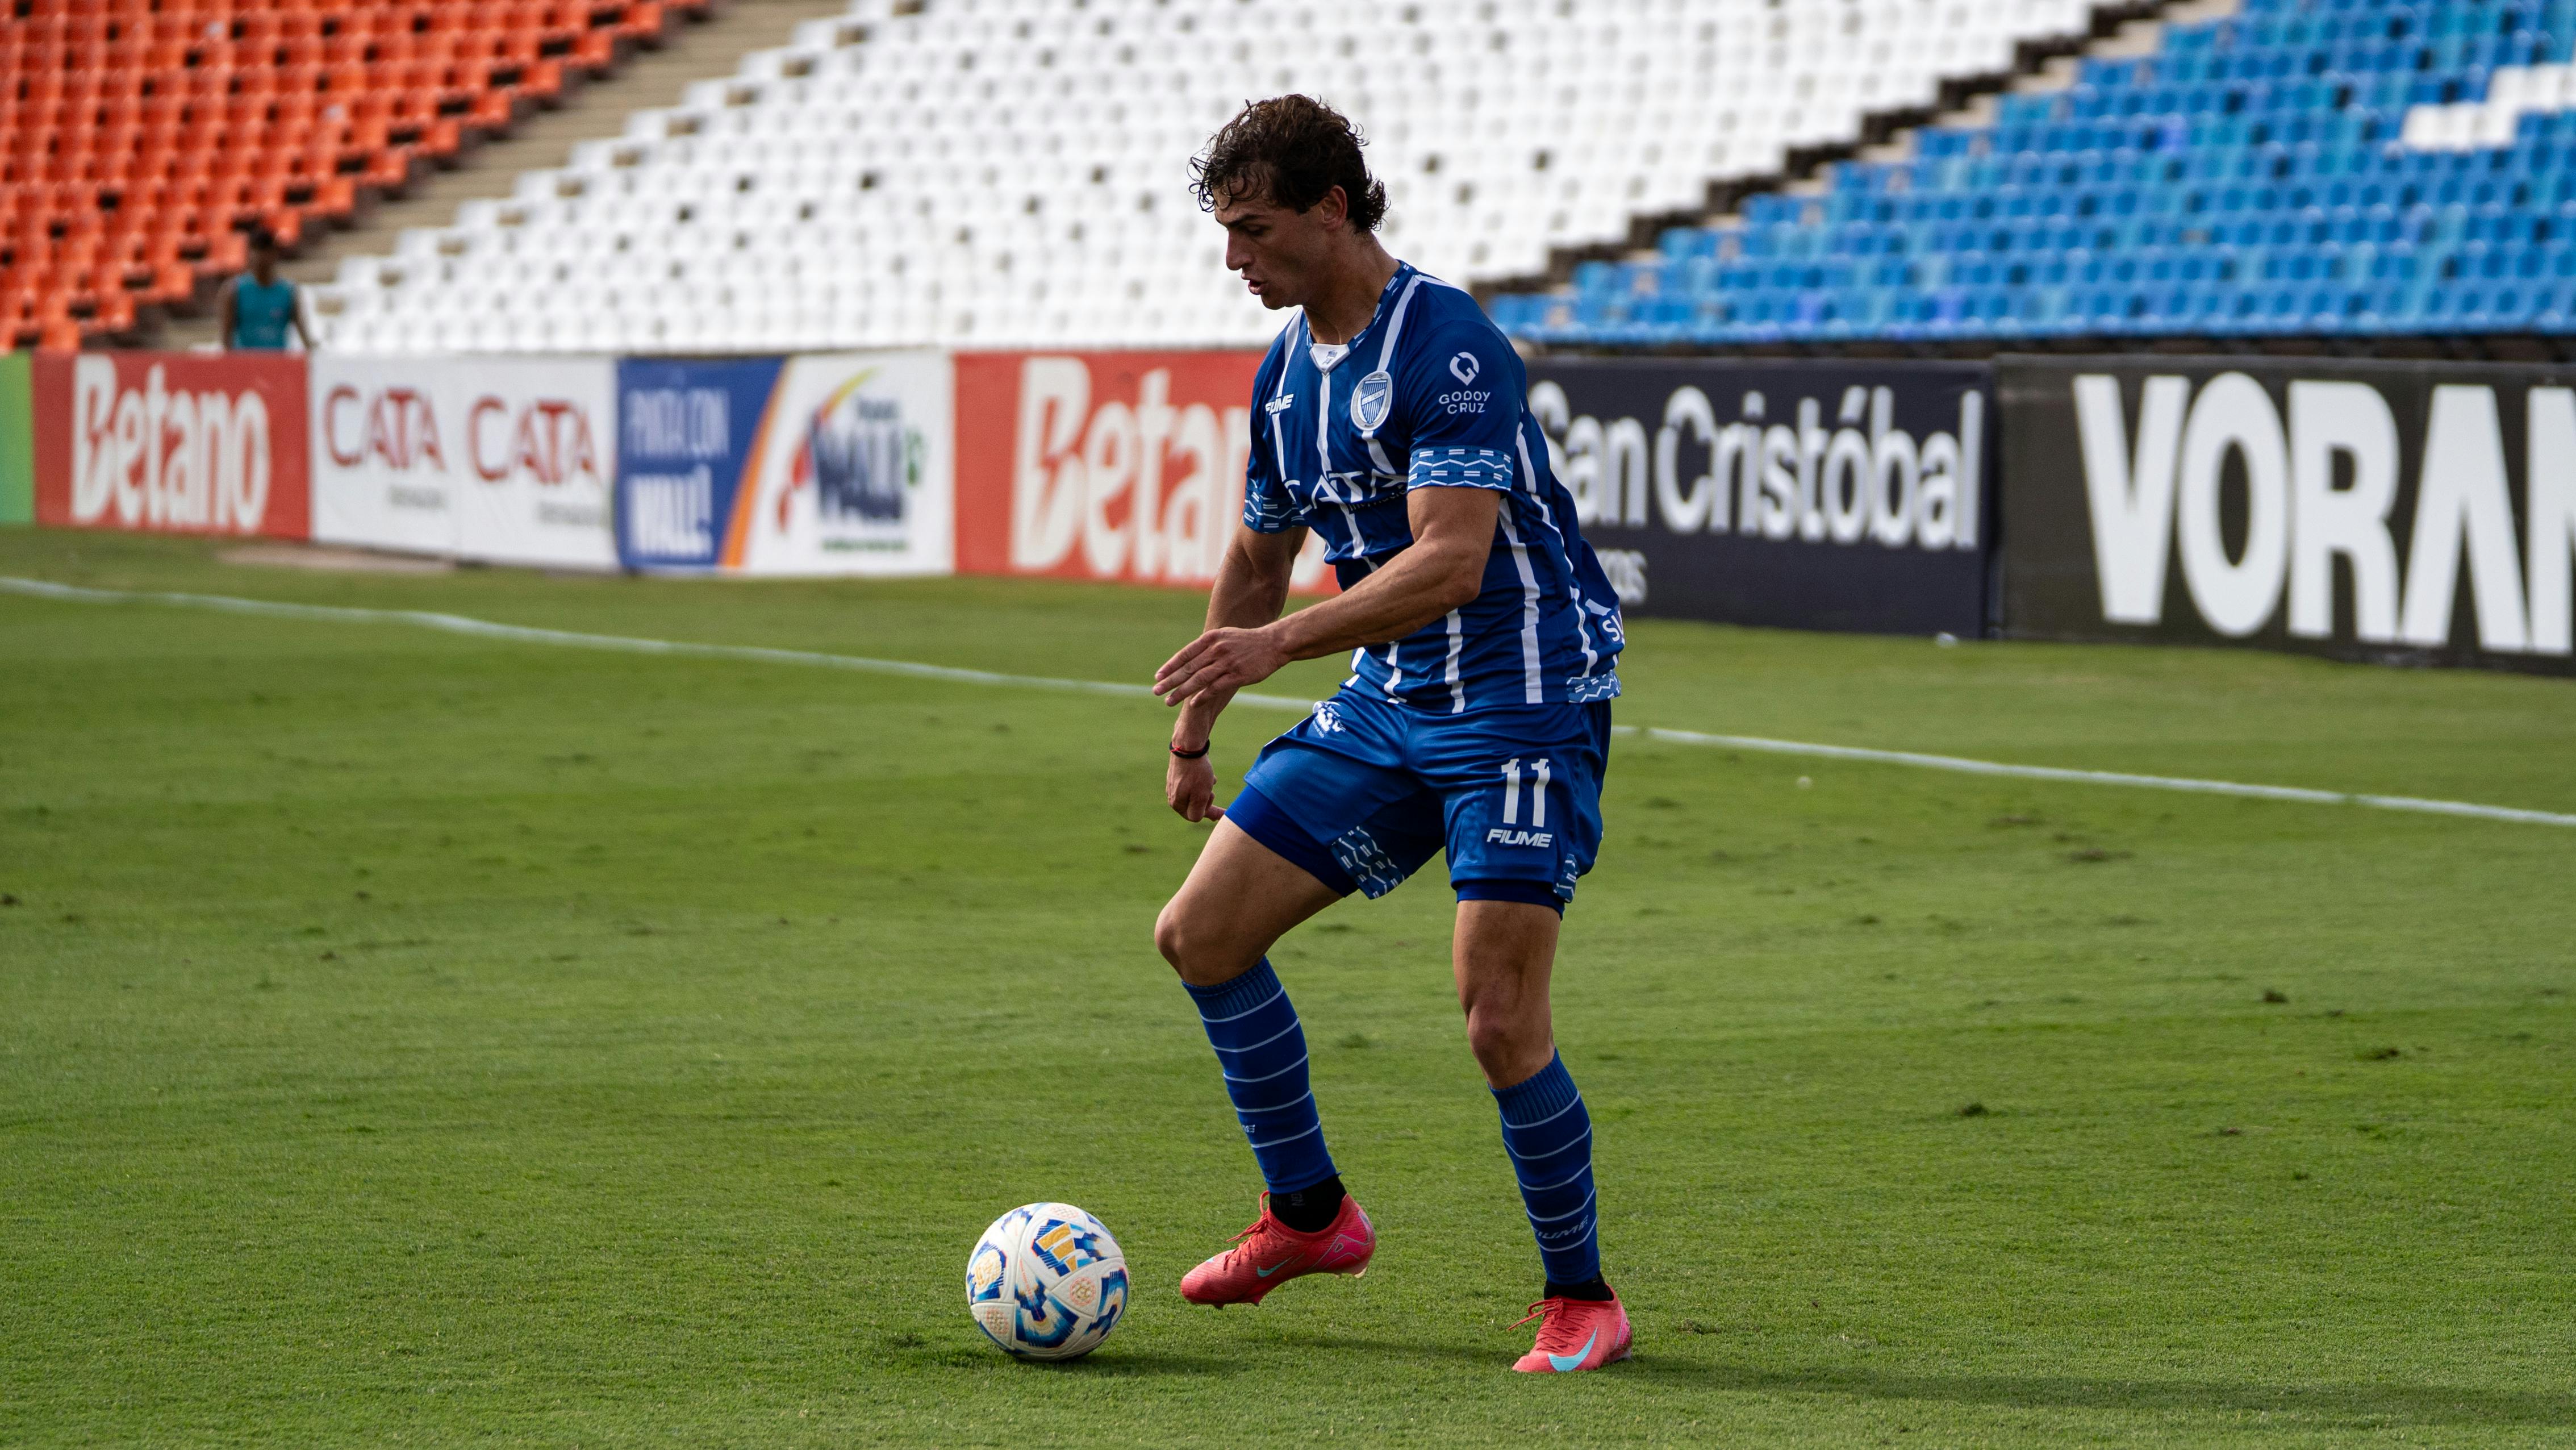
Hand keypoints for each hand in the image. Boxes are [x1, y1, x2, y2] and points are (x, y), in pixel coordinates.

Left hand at [1155, 626, 1288, 706]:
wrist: (1274, 643)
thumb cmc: (1249, 641)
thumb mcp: (1225, 636)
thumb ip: (1208, 646)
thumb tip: (1191, 657)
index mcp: (1211, 639)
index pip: (1185, 654)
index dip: (1170, 666)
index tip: (1158, 677)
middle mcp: (1216, 650)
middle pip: (1188, 668)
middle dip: (1170, 681)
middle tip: (1156, 691)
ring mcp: (1227, 663)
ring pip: (1198, 679)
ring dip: (1181, 692)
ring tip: (1169, 701)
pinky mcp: (1238, 675)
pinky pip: (1215, 688)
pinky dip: (1202, 696)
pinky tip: (1192, 704)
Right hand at [1166, 750, 1222, 822]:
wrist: (1188, 746)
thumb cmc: (1196, 772)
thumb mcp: (1201, 796)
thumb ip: (1197, 812)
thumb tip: (1196, 818)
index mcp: (1176, 803)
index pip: (1193, 816)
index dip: (1206, 809)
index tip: (1212, 797)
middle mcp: (1172, 795)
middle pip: (1194, 804)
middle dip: (1206, 798)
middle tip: (1212, 790)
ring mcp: (1173, 784)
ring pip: (1195, 792)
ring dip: (1206, 788)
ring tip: (1211, 779)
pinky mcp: (1178, 773)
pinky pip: (1193, 782)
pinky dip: (1203, 779)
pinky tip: (1208, 773)